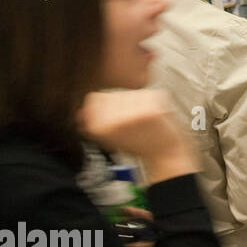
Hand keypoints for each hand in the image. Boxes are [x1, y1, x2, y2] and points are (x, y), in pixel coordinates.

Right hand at [78, 90, 197, 182]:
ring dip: (136, 102)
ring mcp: (135, 112)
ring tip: (142, 120)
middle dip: (120, 104)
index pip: (94, 97)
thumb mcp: (108, 138)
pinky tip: (153, 116)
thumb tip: (80, 112)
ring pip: (129, 92)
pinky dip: (151, 101)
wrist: (165, 154)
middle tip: (131, 122)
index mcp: (99, 127)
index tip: (114, 119)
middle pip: (112, 93)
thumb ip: (92, 123)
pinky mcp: (154, 107)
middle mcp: (115, 119)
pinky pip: (147, 93)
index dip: (105, 107)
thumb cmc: (137, 145)